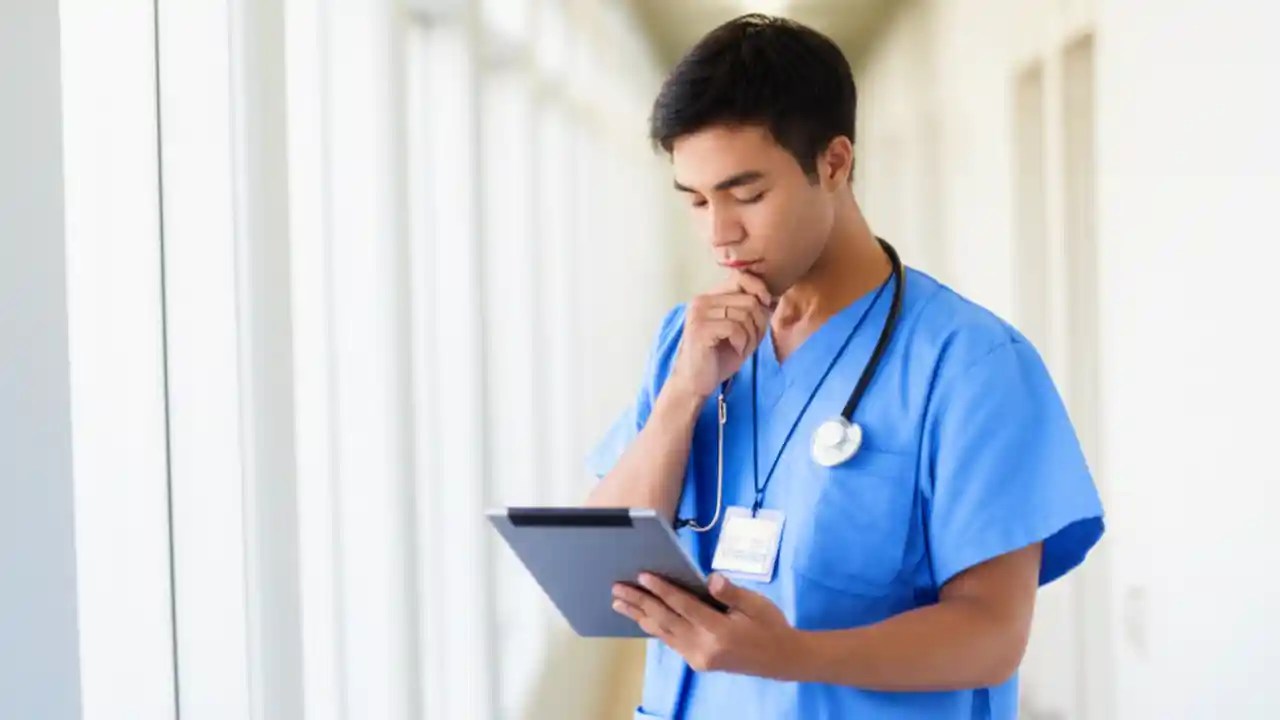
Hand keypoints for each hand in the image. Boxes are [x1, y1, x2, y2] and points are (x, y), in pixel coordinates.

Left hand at [611, 572, 801, 679]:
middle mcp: (704, 648)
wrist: (781, 659)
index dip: (662, 590)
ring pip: (662, 633)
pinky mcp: (697, 662)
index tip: (643, 576)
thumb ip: (731, 592)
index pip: (684, 606)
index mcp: (719, 631)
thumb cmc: (769, 625)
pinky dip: (653, 627)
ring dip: (640, 616)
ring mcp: (698, 658)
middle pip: (665, 620)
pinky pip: (670, 641)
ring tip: (619, 603)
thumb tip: (710, 579)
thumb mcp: (756, 604)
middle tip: (618, 588)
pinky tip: (642, 617)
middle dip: (640, 602)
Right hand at [668, 272, 772, 400]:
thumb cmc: (718, 358)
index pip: (740, 277)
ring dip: (750, 335)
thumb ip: (752, 312)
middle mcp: (702, 301)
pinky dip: (742, 342)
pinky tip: (735, 350)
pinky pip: (735, 328)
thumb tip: (772, 297)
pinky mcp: (700, 328)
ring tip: (740, 347)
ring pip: (744, 314)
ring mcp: (699, 314)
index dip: (759, 288)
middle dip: (758, 322)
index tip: (767, 304)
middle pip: (748, 299)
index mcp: (709, 298)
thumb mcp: (741, 331)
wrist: (695, 383)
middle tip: (750, 340)